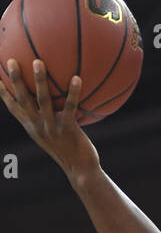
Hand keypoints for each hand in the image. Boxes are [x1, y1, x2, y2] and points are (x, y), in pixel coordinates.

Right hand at [1, 60, 99, 177]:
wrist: (81, 171)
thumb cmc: (68, 151)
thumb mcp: (52, 136)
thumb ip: (46, 120)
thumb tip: (49, 101)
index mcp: (32, 127)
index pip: (13, 107)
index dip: (3, 92)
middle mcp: (38, 126)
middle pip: (23, 99)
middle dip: (16, 80)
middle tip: (12, 61)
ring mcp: (52, 127)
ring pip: (43, 100)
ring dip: (40, 80)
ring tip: (38, 62)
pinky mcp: (68, 129)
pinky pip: (70, 107)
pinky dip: (73, 92)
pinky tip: (77, 78)